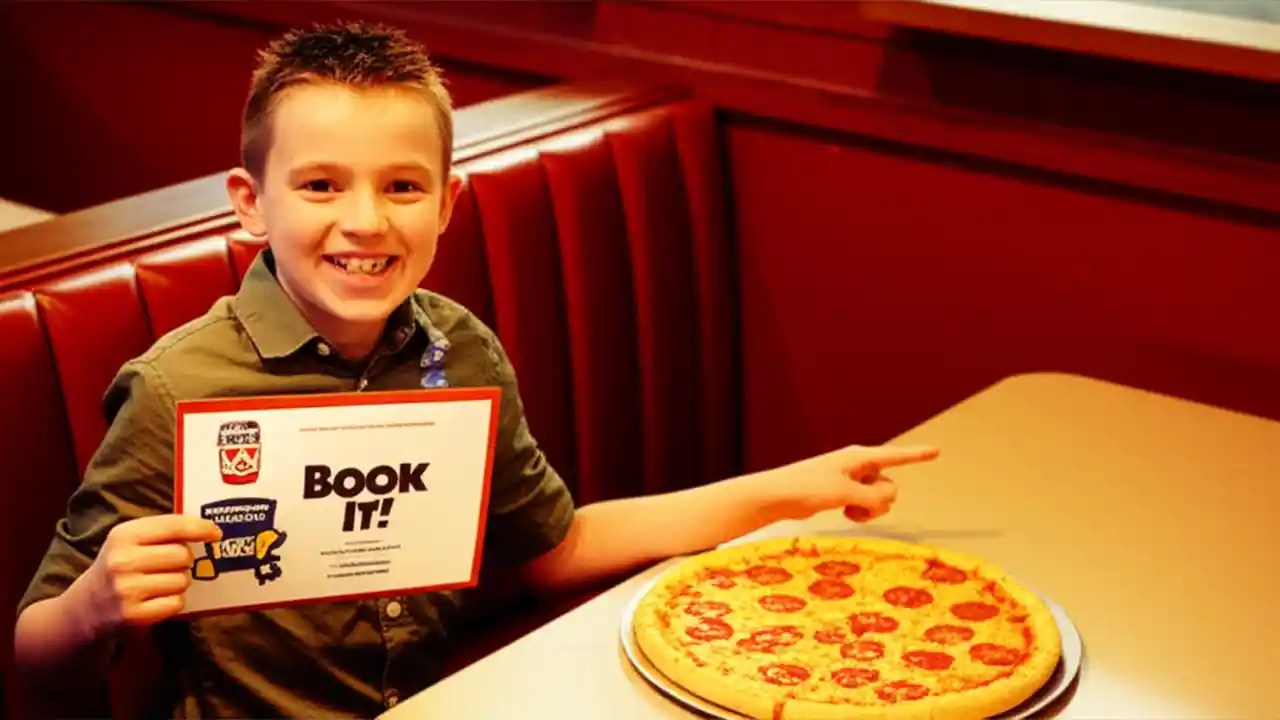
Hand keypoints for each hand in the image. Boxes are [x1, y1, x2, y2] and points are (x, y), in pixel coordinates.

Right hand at [77, 514, 220, 634]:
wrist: (85, 608)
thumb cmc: (119, 569)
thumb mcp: (130, 542)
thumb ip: (163, 533)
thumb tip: (208, 529)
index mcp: (124, 535)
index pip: (174, 526)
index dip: (201, 528)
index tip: (216, 533)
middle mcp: (123, 560)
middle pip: (182, 555)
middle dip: (184, 562)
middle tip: (169, 567)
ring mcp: (126, 589)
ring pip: (182, 581)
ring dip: (178, 584)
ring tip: (157, 585)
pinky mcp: (133, 615)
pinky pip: (176, 603)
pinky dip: (173, 603)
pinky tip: (156, 601)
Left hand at [774, 444, 939, 522]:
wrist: (779, 496)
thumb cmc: (809, 487)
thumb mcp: (846, 492)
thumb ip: (873, 495)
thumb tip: (888, 497)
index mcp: (859, 458)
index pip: (895, 455)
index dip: (917, 455)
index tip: (937, 451)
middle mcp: (858, 466)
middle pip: (889, 485)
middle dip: (880, 500)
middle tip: (858, 505)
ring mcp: (851, 480)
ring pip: (879, 498)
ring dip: (870, 509)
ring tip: (849, 511)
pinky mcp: (844, 493)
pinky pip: (866, 504)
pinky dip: (861, 512)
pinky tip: (846, 514)